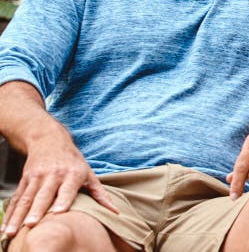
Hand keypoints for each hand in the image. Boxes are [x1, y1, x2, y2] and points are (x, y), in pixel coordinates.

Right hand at [0, 134, 116, 236]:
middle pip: (44, 195)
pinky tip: (5, 225)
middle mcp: (54, 174)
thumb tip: (115, 211)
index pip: (67, 188)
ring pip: (26, 198)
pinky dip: (10, 213)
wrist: (49, 139)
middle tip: (31, 225)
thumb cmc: (73, 160)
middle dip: (37, 210)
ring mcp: (37, 177)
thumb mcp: (89, 173)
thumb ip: (100, 194)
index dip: (63, 200)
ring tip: (13, 231)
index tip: (58, 213)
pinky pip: (17, 198)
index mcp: (72, 174)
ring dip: (18, 216)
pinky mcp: (25, 179)